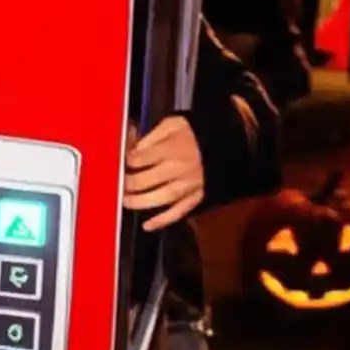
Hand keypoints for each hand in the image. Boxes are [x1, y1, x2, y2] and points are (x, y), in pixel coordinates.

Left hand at [123, 116, 204, 231]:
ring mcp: (188, 185)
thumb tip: (133, 149)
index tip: (121, 163)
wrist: (230, 142)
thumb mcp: (173, 124)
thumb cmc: (196, 131)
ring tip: (126, 202)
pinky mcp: (197, 197)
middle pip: (145, 180)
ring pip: (161, 197)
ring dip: (140, 202)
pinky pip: (179, 211)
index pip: (139, 158)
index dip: (126, 162)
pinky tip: (148, 225)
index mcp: (170, 147)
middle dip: (128, 183)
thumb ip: (152, 136)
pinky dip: (163, 220)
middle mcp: (178, 168)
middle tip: (118, 185)